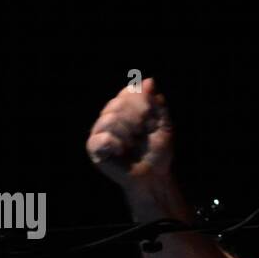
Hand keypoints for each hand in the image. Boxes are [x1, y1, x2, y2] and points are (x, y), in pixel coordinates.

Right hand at [86, 77, 174, 192]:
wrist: (154, 176)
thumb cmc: (157, 152)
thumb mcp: (164, 125)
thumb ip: (157, 104)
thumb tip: (150, 80)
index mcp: (126, 110)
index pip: (128, 92)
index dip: (140, 101)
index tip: (150, 116)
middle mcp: (110, 117)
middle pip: (117, 103)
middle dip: (135, 118)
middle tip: (143, 132)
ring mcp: (100, 132)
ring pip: (109, 118)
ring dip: (126, 132)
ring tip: (133, 143)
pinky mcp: (94, 149)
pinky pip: (101, 137)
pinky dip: (115, 143)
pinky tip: (121, 150)